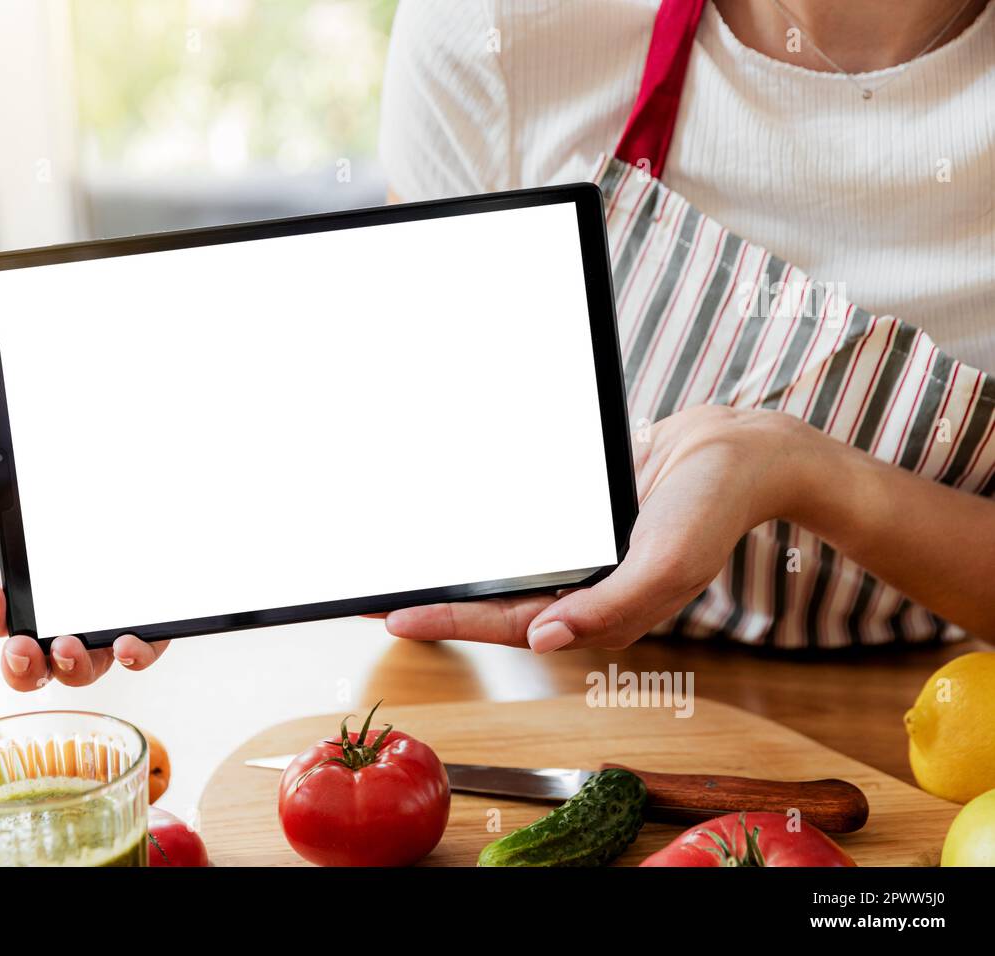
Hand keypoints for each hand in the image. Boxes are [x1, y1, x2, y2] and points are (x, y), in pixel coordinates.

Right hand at [0, 466, 168, 689]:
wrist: (154, 490)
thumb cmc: (86, 495)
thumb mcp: (38, 483)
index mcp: (29, 592)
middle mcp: (62, 619)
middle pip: (30, 663)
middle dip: (18, 665)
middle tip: (21, 648)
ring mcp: (103, 629)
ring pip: (80, 669)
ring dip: (69, 667)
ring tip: (67, 647)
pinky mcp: (147, 627)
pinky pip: (139, 655)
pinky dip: (131, 657)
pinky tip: (125, 645)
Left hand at [380, 405, 811, 651]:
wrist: (737, 452)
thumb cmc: (712, 508)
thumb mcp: (670, 561)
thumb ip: (612, 606)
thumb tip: (544, 639)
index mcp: (600, 612)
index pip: (509, 625)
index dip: (451, 622)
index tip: (396, 617)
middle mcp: (582, 593)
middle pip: (493, 605)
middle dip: (436, 603)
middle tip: (373, 599)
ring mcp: (578, 562)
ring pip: (502, 574)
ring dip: (453, 571)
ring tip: (399, 568)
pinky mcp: (577, 528)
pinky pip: (520, 538)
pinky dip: (484, 540)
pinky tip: (452, 534)